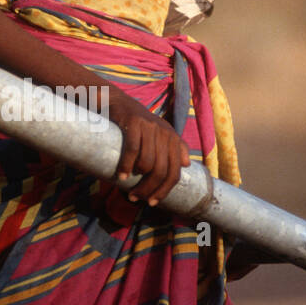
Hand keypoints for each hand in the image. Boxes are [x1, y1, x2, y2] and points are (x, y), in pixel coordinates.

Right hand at [107, 90, 190, 206]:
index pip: (175, 172)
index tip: (152, 202)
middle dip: (148, 189)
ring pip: (148, 163)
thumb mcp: (160, 134)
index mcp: (173, 139)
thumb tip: (187, 164)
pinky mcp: (135, 122)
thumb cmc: (139, 124)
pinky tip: (121, 176)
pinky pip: (133, 150)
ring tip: (126, 186)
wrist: (119, 102)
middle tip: (135, 197)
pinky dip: (127, 166)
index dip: (164, 190)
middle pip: (161, 171)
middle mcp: (165, 133)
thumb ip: (175, 147)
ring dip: (137, 180)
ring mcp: (150, 127)